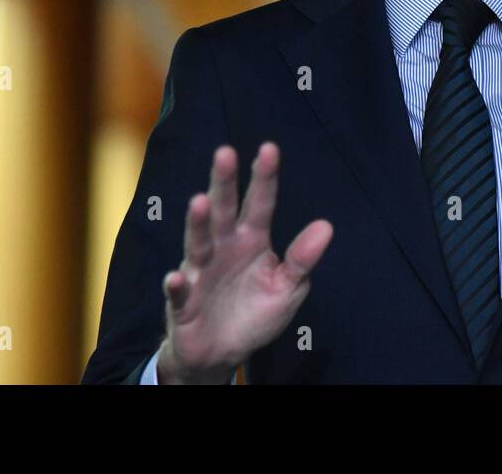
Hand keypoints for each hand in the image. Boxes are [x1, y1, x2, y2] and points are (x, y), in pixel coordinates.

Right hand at [156, 142, 332, 383]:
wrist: (222, 352)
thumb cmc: (254, 312)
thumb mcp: (287, 288)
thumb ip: (302, 259)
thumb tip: (326, 227)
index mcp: (252, 241)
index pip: (260, 204)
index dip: (264, 178)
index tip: (269, 149)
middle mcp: (223, 248)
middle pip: (224, 210)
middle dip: (224, 183)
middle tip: (226, 153)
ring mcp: (200, 272)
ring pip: (198, 242)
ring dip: (198, 223)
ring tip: (201, 202)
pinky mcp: (183, 302)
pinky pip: (179, 291)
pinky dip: (176, 285)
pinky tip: (175, 277)